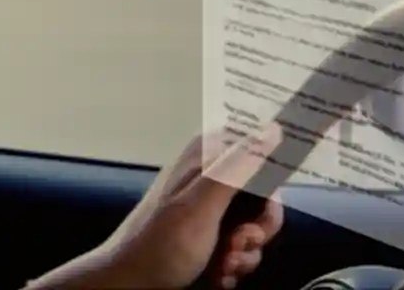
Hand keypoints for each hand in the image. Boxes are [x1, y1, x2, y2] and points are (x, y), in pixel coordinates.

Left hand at [27, 126, 283, 289]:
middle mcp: (210, 176)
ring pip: (256, 225)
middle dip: (258, 227)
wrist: (131, 282)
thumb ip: (236, 168)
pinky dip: (236, 263)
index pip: (257, 145)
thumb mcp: (200, 204)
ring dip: (247, 252)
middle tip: (238, 242)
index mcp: (206, 156)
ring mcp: (211, 207)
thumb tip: (271, 130)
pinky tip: (219, 272)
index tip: (267, 200)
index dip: (272, 172)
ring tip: (224, 263)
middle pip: (264, 194)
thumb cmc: (158, 243)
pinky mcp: (212, 233)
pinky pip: (244, 246)